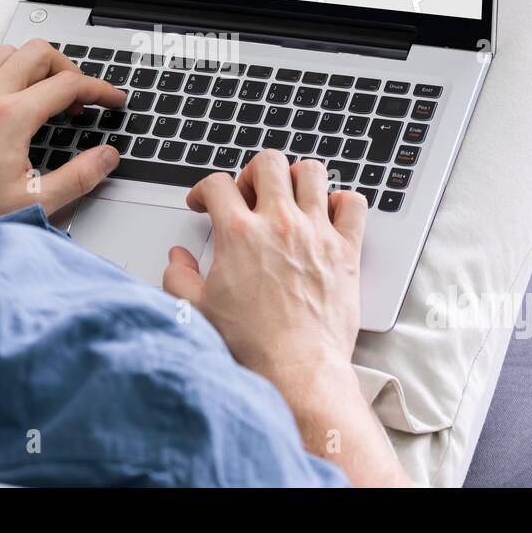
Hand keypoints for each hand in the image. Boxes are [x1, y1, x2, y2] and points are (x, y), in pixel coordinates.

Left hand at [0, 39, 125, 215]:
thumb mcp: (35, 201)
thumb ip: (79, 177)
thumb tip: (106, 157)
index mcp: (11, 118)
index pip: (68, 84)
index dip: (100, 89)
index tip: (112, 100)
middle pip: (40, 53)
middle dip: (70, 69)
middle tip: (81, 99)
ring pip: (11, 51)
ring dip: (37, 66)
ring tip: (50, 94)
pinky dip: (9, 70)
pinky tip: (16, 97)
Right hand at [164, 150, 366, 388]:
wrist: (296, 369)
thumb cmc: (251, 344)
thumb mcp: (195, 309)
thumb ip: (178, 276)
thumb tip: (178, 258)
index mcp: (239, 233)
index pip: (217, 183)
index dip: (203, 189)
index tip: (204, 203)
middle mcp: (279, 224)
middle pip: (267, 163)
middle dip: (251, 173)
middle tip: (248, 196)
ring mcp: (316, 233)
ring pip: (311, 172)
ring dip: (295, 178)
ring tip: (288, 197)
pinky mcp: (346, 250)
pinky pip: (353, 204)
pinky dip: (341, 201)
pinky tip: (327, 215)